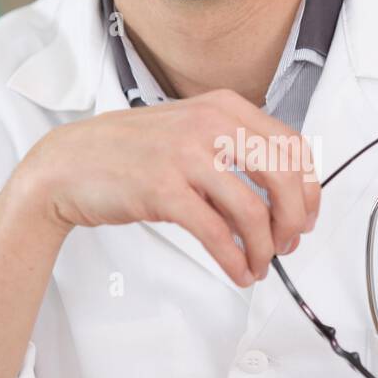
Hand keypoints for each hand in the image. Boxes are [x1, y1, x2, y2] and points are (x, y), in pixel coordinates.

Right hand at [18, 88, 320, 286]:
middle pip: (282, 177)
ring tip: (259, 265)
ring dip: (264, 248)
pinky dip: (236, 259)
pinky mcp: (164, 190)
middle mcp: (210, 124)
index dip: (309, 188)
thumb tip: (284, 193)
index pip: (291, 146)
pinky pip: (217, 233)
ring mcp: (186, 155)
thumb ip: (234, 149)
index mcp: (223, 107)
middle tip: (286, 244)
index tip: (307, 215)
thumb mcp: (190, 131)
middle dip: (292, 220)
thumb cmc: (130, 153)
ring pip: (253, 211)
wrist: (68, 165)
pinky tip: (238, 271)